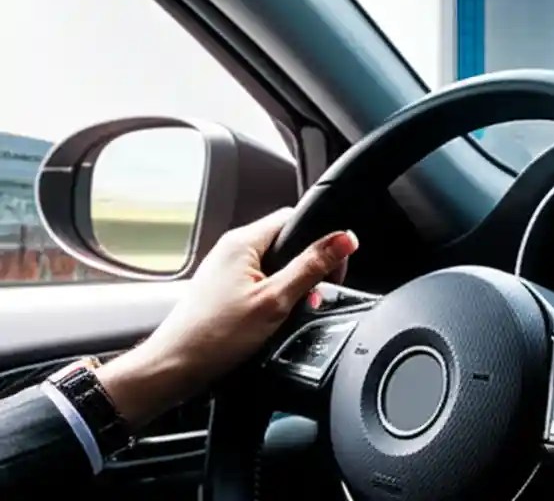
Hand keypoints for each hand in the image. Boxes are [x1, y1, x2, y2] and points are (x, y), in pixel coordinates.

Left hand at [96, 208, 357, 428]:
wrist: (174, 368)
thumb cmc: (215, 336)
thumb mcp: (275, 300)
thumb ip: (312, 266)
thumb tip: (345, 239)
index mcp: (243, 241)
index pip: (294, 218)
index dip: (320, 240)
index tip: (333, 267)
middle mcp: (232, 250)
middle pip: (287, 244)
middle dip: (307, 268)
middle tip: (313, 296)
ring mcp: (226, 271)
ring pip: (275, 266)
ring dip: (292, 287)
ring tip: (292, 311)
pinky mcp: (224, 291)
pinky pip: (261, 283)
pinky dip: (274, 298)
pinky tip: (274, 319)